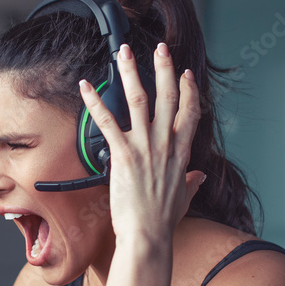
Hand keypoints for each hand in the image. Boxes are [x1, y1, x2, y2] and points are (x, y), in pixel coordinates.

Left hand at [78, 42, 205, 245]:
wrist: (148, 236)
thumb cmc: (162, 222)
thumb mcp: (183, 198)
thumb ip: (191, 182)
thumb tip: (198, 176)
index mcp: (180, 153)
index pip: (189, 113)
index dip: (188, 91)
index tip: (185, 74)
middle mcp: (165, 145)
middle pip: (168, 97)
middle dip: (164, 69)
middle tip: (160, 49)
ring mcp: (145, 148)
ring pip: (139, 100)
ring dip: (131, 73)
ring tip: (124, 53)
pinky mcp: (123, 155)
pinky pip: (107, 122)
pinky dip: (95, 102)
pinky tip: (86, 87)